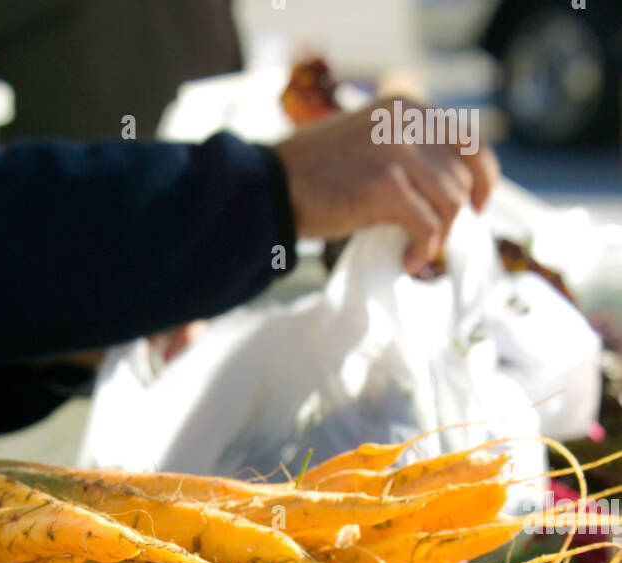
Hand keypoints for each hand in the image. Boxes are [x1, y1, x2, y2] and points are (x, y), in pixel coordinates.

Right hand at [275, 96, 500, 274]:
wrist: (272, 187)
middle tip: (434, 241)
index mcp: (408, 108)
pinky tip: (407, 261)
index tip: (477, 208)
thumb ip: (407, 151)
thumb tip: (449, 190)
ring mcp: (398, 151)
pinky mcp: (386, 185)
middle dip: (454, 217)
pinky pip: (428, 225)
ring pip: (450, 203)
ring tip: (415, 254)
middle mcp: (409, 121)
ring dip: (438, 237)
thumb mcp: (370, 144)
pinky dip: (424, 250)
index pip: (470, 142)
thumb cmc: (316, 176)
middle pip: (462, 177)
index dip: (484, 180)